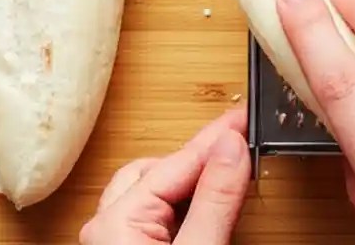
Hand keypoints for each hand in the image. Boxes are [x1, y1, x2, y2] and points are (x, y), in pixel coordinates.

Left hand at [79, 107, 250, 244]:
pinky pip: (159, 215)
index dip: (218, 139)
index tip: (245, 121)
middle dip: (203, 159)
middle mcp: (108, 228)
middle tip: (242, 148)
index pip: (178, 163)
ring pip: (160, 191)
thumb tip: (232, 148)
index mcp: (116, 221)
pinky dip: (187, 205)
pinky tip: (210, 206)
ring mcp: (118, 241)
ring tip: (230, 175)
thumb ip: (214, 201)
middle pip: (163, 170)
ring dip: (194, 181)